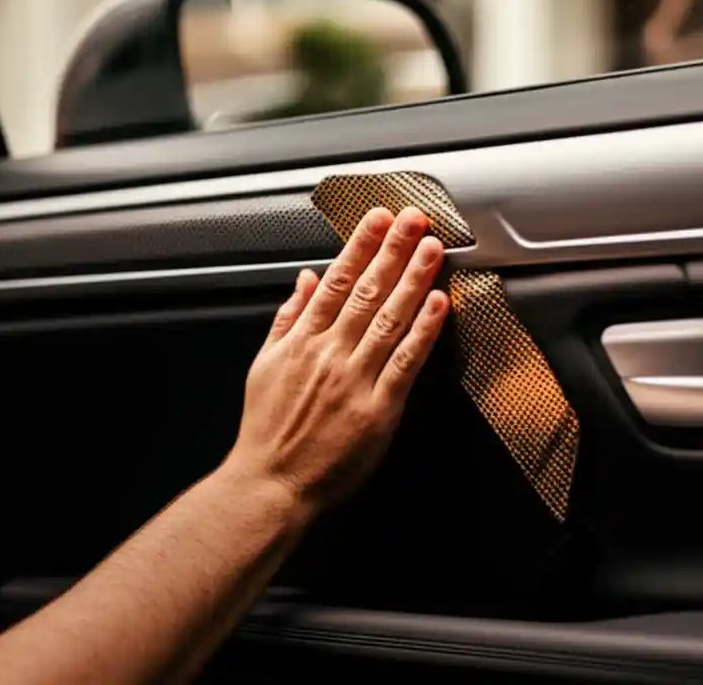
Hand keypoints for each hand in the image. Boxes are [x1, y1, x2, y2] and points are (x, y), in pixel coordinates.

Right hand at [224, 207, 448, 512]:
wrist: (270, 484)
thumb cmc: (268, 432)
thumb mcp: (263, 366)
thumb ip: (287, 319)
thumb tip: (306, 280)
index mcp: (302, 341)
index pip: (337, 281)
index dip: (361, 245)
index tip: (379, 219)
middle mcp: (329, 354)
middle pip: (367, 291)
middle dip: (393, 250)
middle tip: (415, 218)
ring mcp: (354, 380)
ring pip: (389, 319)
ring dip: (414, 279)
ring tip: (432, 249)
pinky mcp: (377, 410)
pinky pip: (405, 363)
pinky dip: (423, 331)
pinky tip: (439, 304)